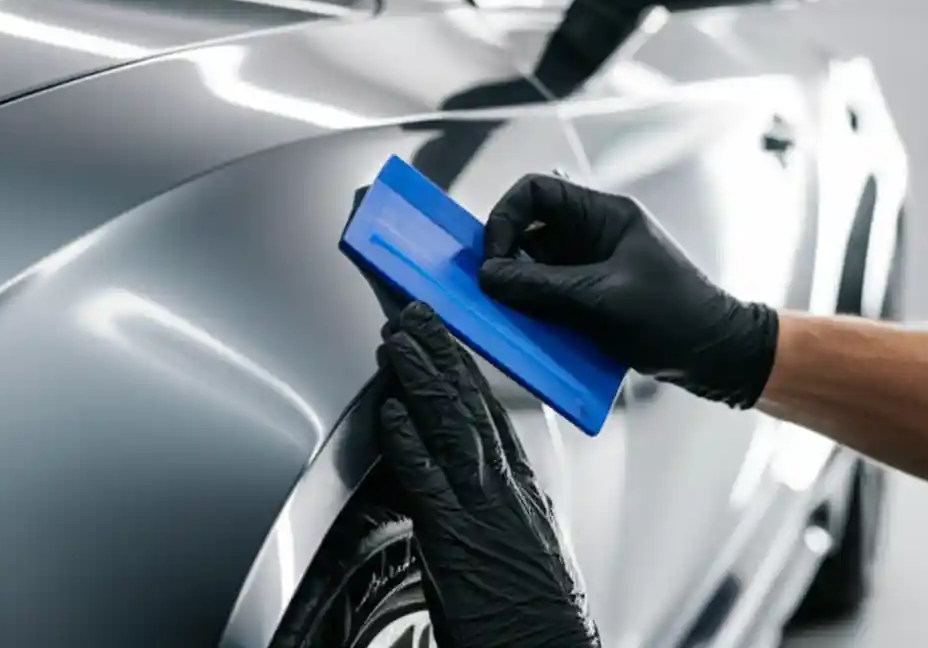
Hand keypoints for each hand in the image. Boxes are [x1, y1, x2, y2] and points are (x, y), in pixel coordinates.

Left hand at [378, 302, 598, 647]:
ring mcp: (480, 506)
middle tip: (417, 314)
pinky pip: (425, 475)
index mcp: (522, 487)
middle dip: (439, 353)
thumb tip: (479, 486)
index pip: (488, 412)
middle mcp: (504, 486)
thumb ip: (502, 506)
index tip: (445, 340)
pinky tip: (391, 409)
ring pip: (448, 424)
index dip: (462, 370)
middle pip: (468, 404)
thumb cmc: (536, 614)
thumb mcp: (527, 544)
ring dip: (419, 377)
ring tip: (397, 340)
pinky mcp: (453, 534)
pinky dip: (406, 438)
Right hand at [478, 174, 778, 407]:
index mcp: (604, 215)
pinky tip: (532, 331)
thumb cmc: (675, 317)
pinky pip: (546, 294)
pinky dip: (534, 310)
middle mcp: (592, 234)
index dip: (505, 216)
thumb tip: (487, 277)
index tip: (493, 257)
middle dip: (506, 259)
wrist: (717, 356)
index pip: (536, 191)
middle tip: (494, 292)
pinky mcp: (588, 296)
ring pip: (533, 266)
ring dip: (519, 289)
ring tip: (512, 316)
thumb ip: (542, 286)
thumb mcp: (603, 299)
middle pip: (528, 230)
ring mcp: (589, 265)